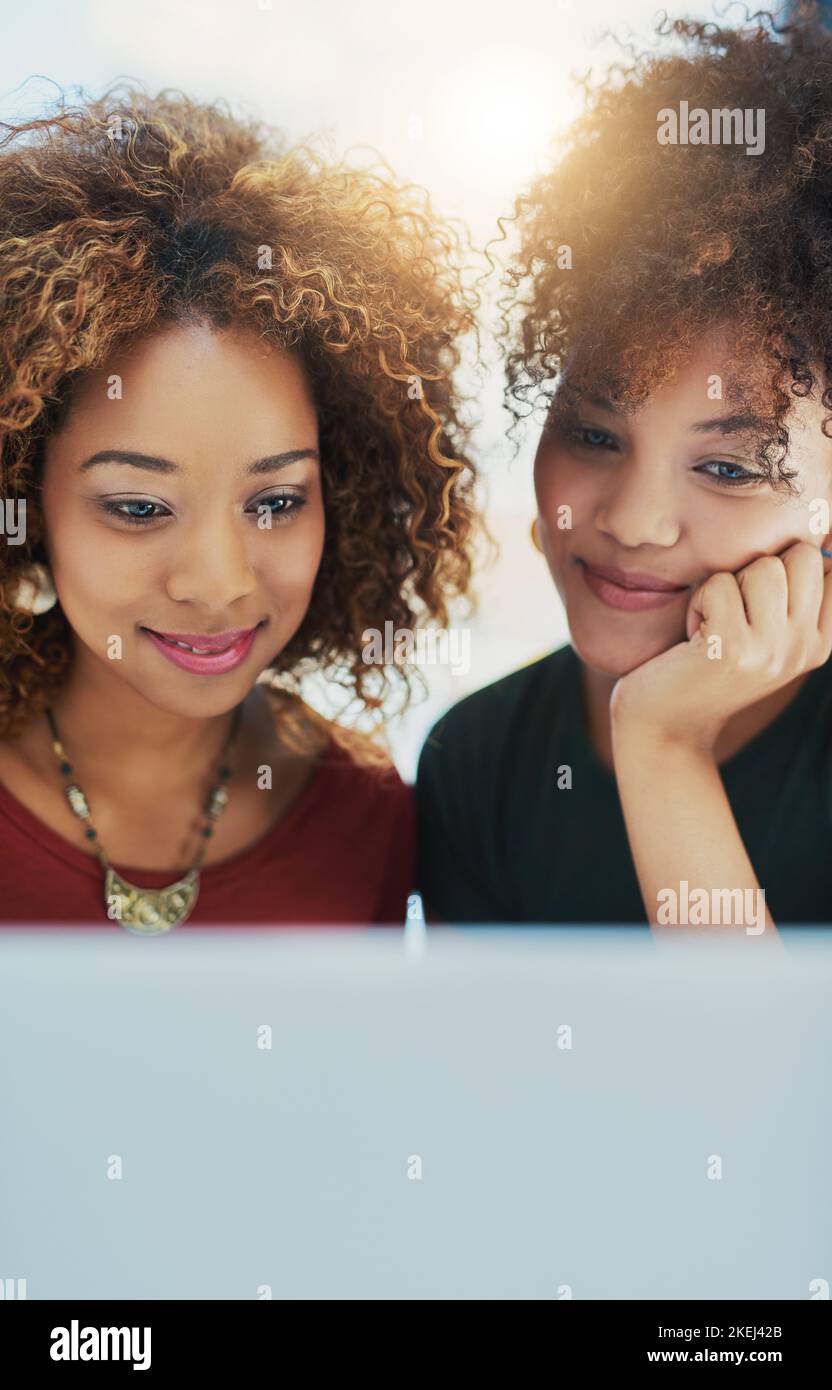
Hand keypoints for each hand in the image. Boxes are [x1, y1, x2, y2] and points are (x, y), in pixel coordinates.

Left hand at [609, 540, 831, 752]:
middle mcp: (804, 648)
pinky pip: (719, 584)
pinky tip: (694, 636)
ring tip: (714, 624)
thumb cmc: (708, 664)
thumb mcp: (763, 633)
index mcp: (820, 642)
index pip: (829, 566)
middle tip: (734, 610)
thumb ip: (793, 591)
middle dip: (758, 569)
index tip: (758, 603)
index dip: (788, 564)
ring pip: (762, 566)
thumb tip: (823, 531)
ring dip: (726, 586)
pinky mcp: (732, 649)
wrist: (665, 726)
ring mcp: (772, 651)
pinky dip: (698, 602)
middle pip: (802, 555)